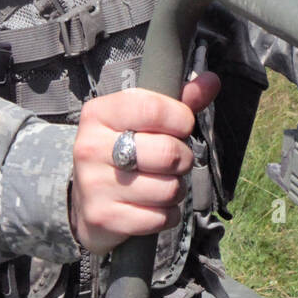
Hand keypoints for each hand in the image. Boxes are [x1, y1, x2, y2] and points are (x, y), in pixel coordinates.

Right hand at [69, 72, 218, 255]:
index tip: (181, 126)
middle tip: (173, 161)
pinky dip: (167, 215)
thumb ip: (178, 101)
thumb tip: (212, 80)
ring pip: (168, 189)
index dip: (181, 118)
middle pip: (167, 152)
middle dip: (183, 159)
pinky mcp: (104, 217)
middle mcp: (91, 147)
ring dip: (175, 189)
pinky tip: (151, 207)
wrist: (84, 205)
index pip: (153, 108)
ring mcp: (94, 184)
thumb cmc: (122, 152)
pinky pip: (160, 218)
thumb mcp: (142, 121)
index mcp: (99, 113)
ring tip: (161, 184)